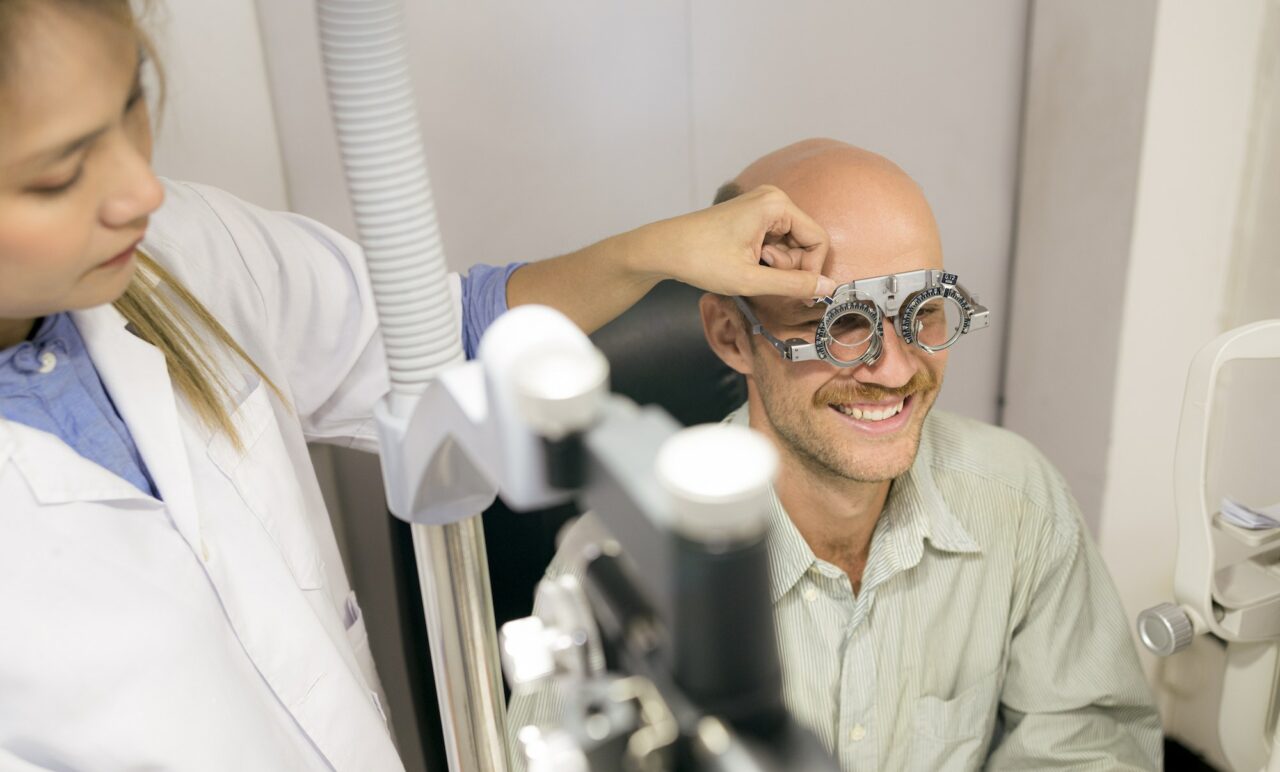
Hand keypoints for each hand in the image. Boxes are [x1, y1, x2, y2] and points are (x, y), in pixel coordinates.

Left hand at [632, 185, 836, 299]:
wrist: (664, 249)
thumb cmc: (701, 260)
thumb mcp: (751, 279)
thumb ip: (793, 285)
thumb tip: (828, 288)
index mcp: (777, 205)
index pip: (819, 240)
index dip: (811, 271)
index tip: (795, 291)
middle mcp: (773, 198)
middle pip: (805, 241)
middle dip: (788, 266)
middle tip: (758, 273)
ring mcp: (762, 205)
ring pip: (790, 244)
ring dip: (775, 264)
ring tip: (747, 266)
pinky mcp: (752, 214)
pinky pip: (775, 240)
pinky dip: (765, 258)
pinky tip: (743, 261)